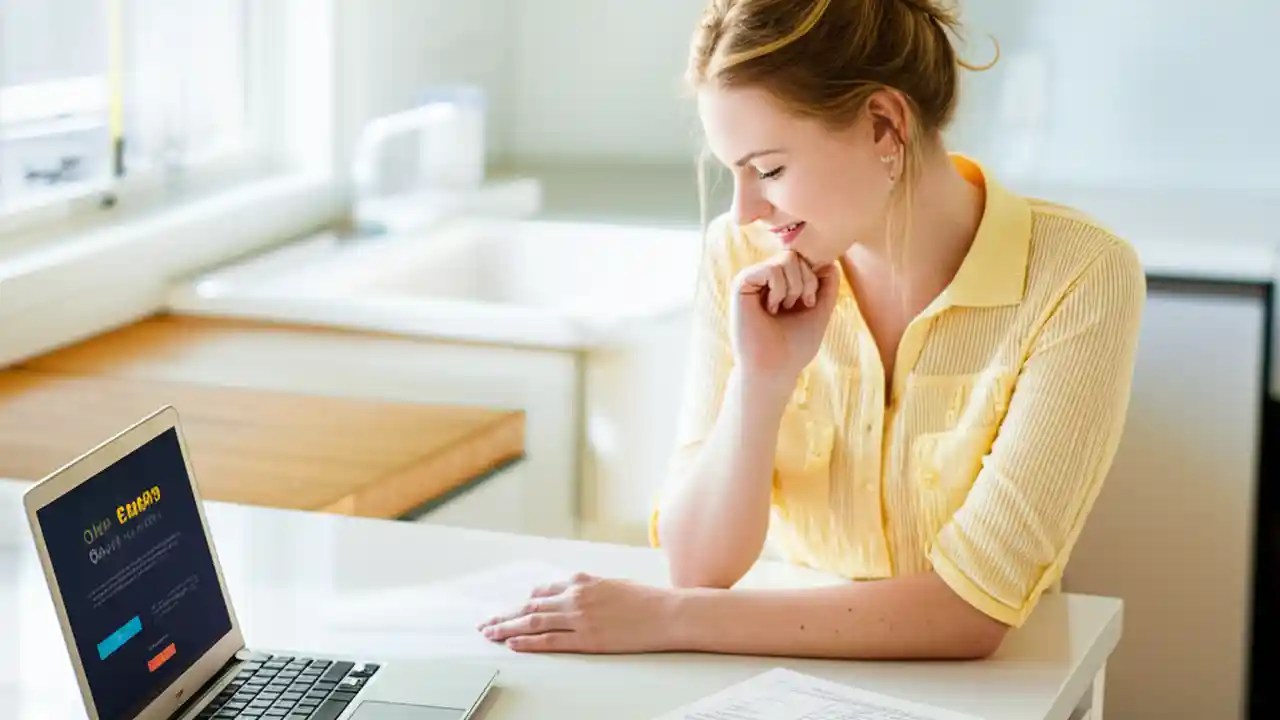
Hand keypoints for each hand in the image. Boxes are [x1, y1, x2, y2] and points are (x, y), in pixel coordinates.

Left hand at [476, 573, 677, 653]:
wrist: (666, 613)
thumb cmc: (646, 600)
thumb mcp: (613, 584)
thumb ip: (589, 587)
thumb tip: (574, 590)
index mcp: (582, 581)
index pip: (542, 591)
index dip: (522, 602)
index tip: (510, 609)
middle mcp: (575, 597)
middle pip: (530, 607)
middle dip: (506, 615)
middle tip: (487, 623)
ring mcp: (579, 618)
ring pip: (533, 622)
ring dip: (508, 627)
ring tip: (490, 634)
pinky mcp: (587, 639)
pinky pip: (550, 641)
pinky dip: (528, 642)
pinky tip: (513, 644)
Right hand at [731, 251, 839, 383]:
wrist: (774, 368)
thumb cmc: (795, 345)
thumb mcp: (820, 310)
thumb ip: (827, 284)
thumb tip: (829, 260)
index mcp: (782, 281)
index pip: (806, 258)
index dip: (816, 276)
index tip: (811, 303)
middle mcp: (766, 276)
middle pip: (798, 255)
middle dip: (807, 282)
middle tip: (796, 307)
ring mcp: (753, 278)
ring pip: (787, 258)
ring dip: (794, 288)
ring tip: (782, 309)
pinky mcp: (741, 283)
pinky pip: (772, 269)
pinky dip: (780, 290)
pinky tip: (771, 309)